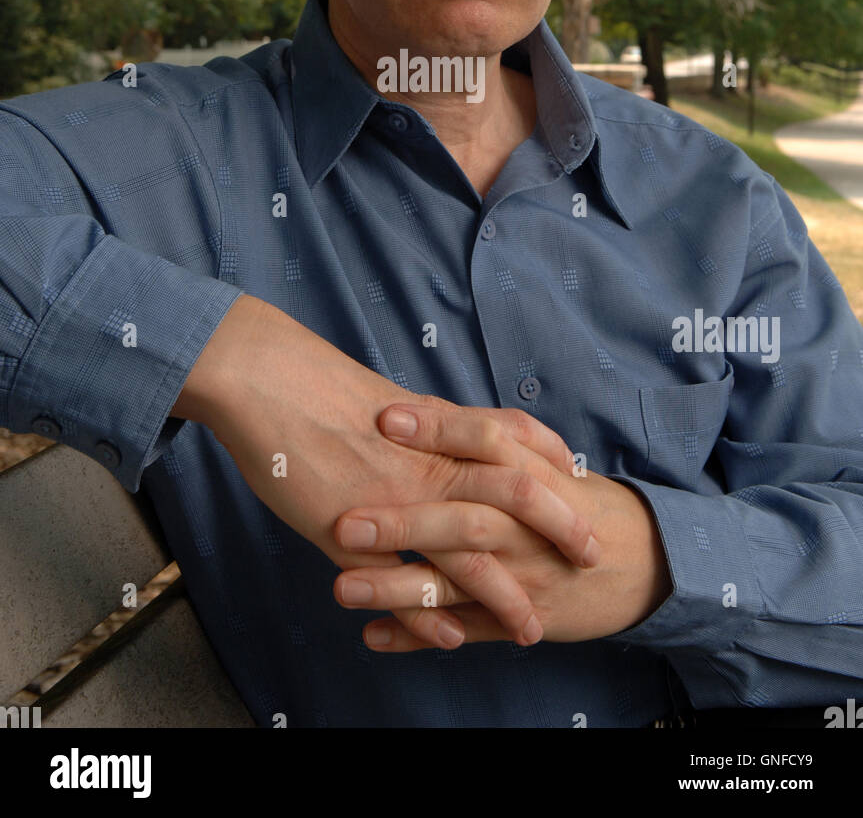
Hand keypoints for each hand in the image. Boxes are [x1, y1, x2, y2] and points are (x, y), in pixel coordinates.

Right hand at [175, 296, 599, 646]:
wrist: (264, 376)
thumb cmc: (317, 385)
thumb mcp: (386, 402)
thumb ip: (426, 428)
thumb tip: (454, 438)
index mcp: (433, 426)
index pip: (514, 442)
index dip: (554, 466)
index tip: (583, 486)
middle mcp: (421, 460)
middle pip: (509, 494)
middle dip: (557, 528)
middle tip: (590, 556)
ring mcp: (388, 497)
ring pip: (462, 549)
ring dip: (503, 594)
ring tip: (531, 630)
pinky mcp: (344, 528)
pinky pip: (395, 579)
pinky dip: (426, 612)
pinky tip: (450, 638)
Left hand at [332, 402, 672, 649]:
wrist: (645, 561)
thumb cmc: (580, 500)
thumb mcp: (545, 459)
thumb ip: (487, 437)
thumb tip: (419, 405)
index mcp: (532, 475)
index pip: (484, 442)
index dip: (437, 430)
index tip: (384, 417)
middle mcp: (525, 527)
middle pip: (464, 521)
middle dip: (404, 524)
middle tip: (344, 519)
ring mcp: (521, 577)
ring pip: (457, 584)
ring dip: (398, 588)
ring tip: (341, 587)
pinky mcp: (518, 618)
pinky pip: (464, 631)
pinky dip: (419, 635)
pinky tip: (373, 636)